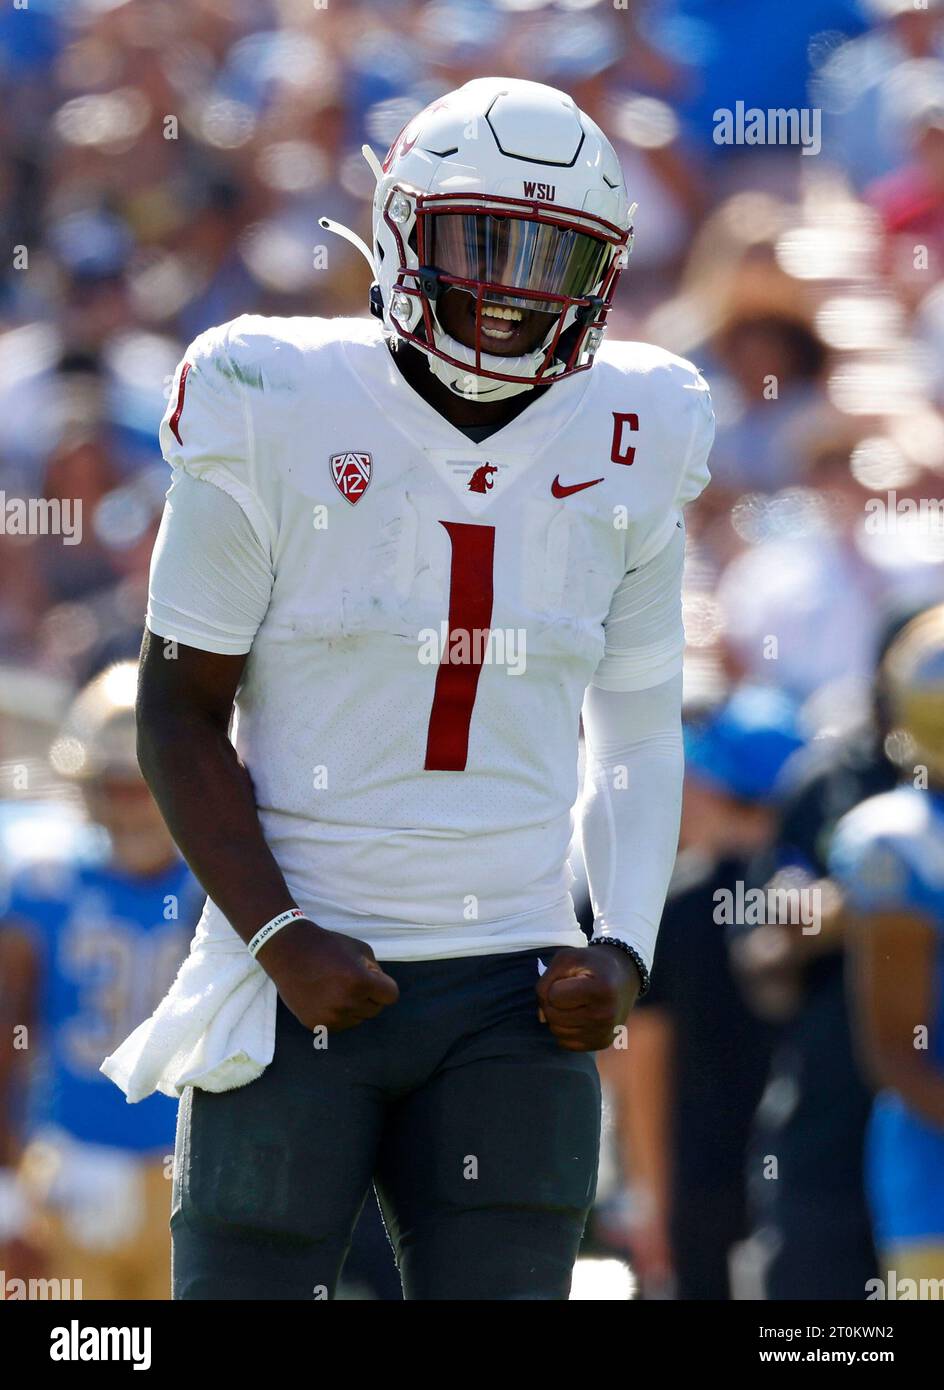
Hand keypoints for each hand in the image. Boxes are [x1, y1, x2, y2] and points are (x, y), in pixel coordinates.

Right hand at [256, 919, 398, 1031]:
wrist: (289, 952)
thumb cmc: (327, 946)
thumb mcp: (360, 949)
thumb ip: (376, 970)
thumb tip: (380, 989)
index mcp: (360, 982)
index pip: (391, 996)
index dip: (384, 987)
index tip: (375, 981)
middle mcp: (346, 1003)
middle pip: (375, 1010)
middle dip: (369, 996)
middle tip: (352, 981)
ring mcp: (330, 1016)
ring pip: (358, 1020)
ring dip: (354, 1007)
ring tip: (337, 989)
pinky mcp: (316, 1024)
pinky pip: (339, 1025)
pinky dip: (338, 1014)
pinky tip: (326, 998)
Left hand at [536, 945, 641, 1050]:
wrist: (623, 975)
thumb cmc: (591, 963)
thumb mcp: (567, 958)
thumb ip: (545, 982)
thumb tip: (541, 1018)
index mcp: (601, 990)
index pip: (553, 996)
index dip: (555, 984)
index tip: (571, 977)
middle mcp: (606, 1015)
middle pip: (553, 1016)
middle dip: (553, 1001)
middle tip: (571, 989)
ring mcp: (605, 1032)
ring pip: (556, 1031)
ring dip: (558, 1016)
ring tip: (575, 1001)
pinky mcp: (602, 1043)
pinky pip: (565, 1043)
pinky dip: (565, 1029)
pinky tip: (579, 1015)